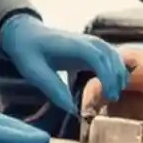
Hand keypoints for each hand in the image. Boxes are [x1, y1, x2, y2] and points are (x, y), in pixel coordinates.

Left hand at [0, 14, 128, 112]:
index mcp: (72, 45)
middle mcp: (85, 41)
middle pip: (110, 55)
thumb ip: (53, 89)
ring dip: (117, 73)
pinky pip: (109, 56)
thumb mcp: (34, 72)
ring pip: (113, 54)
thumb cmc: (28, 51)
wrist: (25, 33)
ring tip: (113, 94)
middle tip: (112, 99)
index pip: (98, 56)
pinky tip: (112, 84)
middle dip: (116, 76)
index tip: (109, 94)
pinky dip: (114, 69)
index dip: (107, 75)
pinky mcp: (89, 48)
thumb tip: (72, 109)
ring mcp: (89, 42)